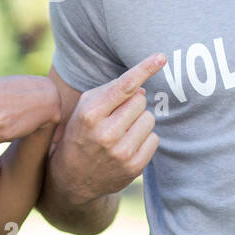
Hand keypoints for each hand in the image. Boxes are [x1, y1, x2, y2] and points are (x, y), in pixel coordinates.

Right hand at [51, 53, 165, 204]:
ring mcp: (121, 152)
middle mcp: (106, 133)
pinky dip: (144, 139)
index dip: (144, 68)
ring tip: (121, 132)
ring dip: (139, 122)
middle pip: (140, 100)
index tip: (161, 57)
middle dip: (133, 104)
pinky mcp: (134, 167)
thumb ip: (109, 91)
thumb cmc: (80, 133)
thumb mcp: (83, 108)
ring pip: (149, 119)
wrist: (72, 178)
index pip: (124, 86)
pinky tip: (127, 145)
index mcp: (91, 114)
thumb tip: (142, 89)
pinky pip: (154, 139)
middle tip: (117, 116)